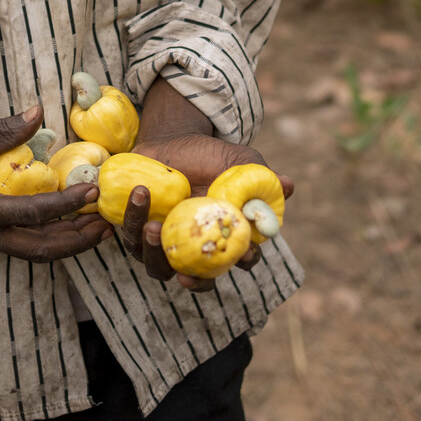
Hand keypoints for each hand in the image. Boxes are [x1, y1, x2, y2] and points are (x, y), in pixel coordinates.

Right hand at [0, 104, 110, 260]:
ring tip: (96, 228)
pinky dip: (48, 238)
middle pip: (41, 250)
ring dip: (67, 243)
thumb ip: (4, 130)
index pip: (34, 214)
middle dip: (78, 239)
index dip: (68, 203)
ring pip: (33, 253)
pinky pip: (22, 246)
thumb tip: (40, 113)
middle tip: (108, 224)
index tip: (94, 190)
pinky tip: (66, 225)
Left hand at [116, 135, 292, 290]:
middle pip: (196, 279)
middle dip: (193, 281)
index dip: (242, 262)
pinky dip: (134, 217)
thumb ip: (261, 177)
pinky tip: (140, 193)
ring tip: (154, 227)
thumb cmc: (211, 156)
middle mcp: (195, 249)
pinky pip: (131, 234)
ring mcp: (165, 243)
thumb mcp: (240, 163)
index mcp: (224, 239)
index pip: (239, 260)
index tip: (242, 255)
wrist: (174, 139)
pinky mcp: (137, 227)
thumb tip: (289, 185)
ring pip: (158, 266)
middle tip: (186, 271)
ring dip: (155, 252)